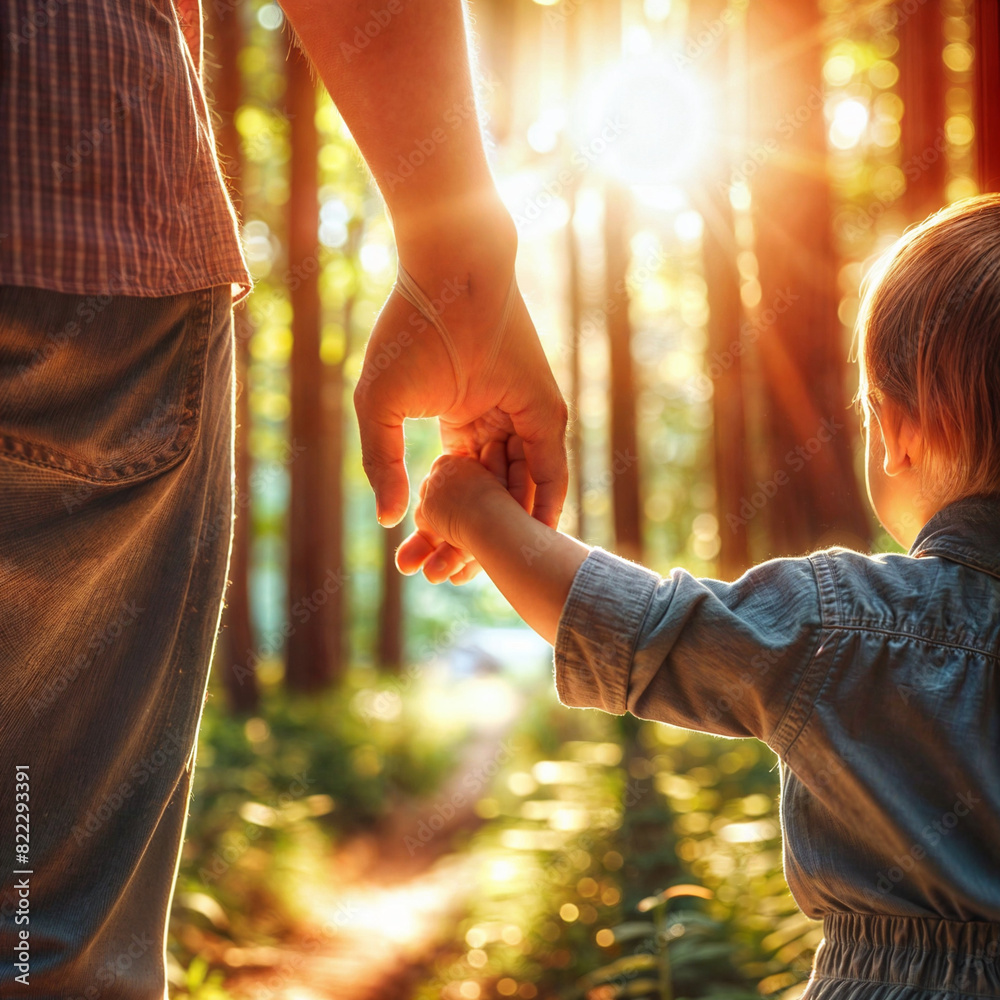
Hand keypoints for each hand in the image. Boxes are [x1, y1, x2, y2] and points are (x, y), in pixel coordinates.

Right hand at [353, 213, 567, 578]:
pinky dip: (541, 509)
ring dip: (501, 533)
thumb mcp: (381, 410)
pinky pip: (548, 472)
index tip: (413, 564)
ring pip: (517, 492)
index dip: (433, 528)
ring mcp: (524, 422)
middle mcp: (495, 429)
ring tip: (475, 573)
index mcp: (459, 426)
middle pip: (485, 499)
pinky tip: (526, 546)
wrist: (449, 282)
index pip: (453, 491)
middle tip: (442, 580)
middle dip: (462, 540)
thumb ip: (384, 464)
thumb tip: (389, 520)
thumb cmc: (408, 334)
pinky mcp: (548, 413)